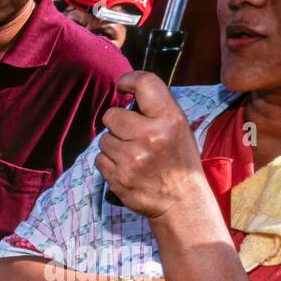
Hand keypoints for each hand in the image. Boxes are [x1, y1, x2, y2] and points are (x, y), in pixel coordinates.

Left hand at [96, 72, 213, 222]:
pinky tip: (125, 168)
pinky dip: (108, 163)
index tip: (123, 85)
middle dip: (116, 122)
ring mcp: (133, 158)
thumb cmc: (177, 159)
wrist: (180, 200)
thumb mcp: (179, 128)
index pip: (145, 83)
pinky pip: (99, 159)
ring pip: (103, 139)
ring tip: (132, 155)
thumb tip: (128, 90)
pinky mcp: (119, 177)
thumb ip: (156, 109)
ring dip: (113, 145)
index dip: (129, 80)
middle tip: (129, 133)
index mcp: (170, 119)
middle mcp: (151, 136)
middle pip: (112, 115)